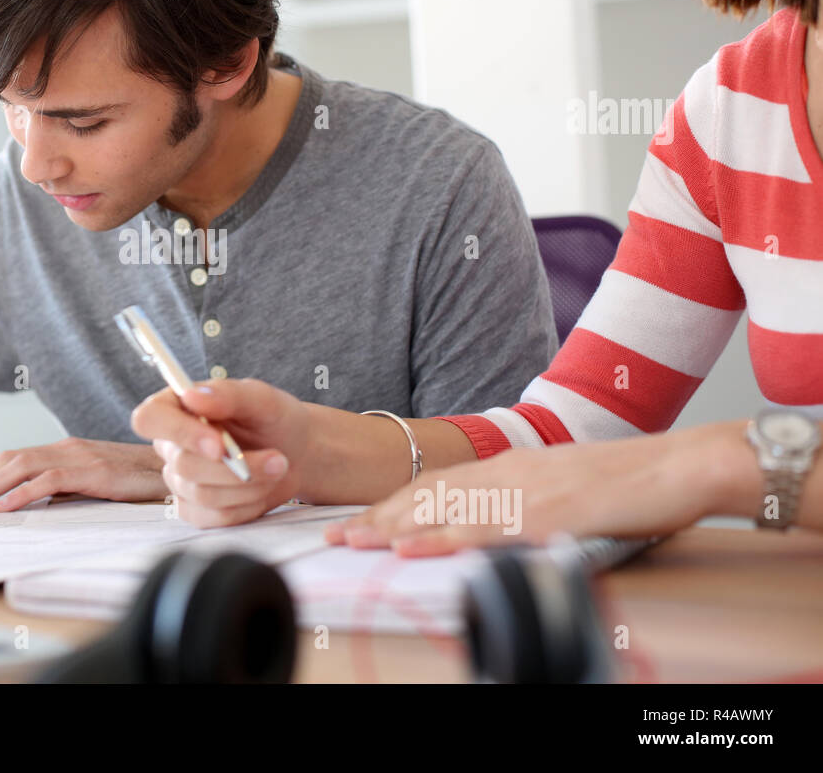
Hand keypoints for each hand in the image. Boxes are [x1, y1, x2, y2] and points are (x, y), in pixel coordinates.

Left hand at [0, 438, 166, 511]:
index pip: (12, 458)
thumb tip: (33, 505)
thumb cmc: (136, 480)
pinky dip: (24, 492)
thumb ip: (64, 489)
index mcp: (64, 450)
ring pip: (22, 466)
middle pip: (9, 459)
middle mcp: (67, 448)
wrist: (174, 469)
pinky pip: (50, 480)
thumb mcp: (92, 484)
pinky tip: (6, 507)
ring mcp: (79, 457)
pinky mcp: (94, 471)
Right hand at [131, 379, 312, 526]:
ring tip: (277, 467)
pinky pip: (213, 517)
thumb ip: (227, 394)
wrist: (296, 453)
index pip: (148, 419)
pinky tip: (263, 488)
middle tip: (277, 458)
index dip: (178, 434)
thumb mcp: (260, 398)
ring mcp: (180, 480)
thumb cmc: (273, 418)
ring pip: (202, 494)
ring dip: (249, 485)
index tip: (219, 445)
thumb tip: (191, 395)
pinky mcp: (195, 509)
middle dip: (236, 467)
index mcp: (174, 407)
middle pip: (183, 465)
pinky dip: (247, 506)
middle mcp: (170, 444)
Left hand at [324, 422, 743, 554]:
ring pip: (444, 511)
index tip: (360, 521)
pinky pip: (484, 531)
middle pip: (427, 496)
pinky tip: (412, 549)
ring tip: (355, 541)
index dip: (394, 505)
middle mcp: (507, 473)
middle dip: (379, 517)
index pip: (436, 486)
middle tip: (337, 535)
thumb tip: (493, 522)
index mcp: (509, 466)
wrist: (678, 466)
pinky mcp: (544, 515)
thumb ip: (523, 499)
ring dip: (394, 528)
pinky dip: (443, 541)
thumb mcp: (561, 485)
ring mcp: (524, 493)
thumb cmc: (626, 480)